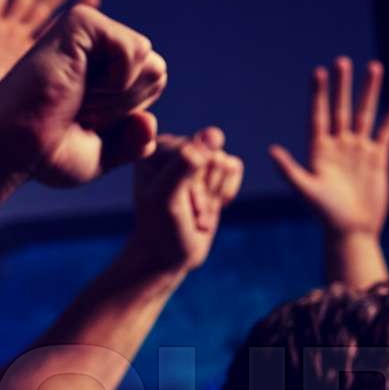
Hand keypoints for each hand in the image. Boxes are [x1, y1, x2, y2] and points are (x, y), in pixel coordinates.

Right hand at [0, 6, 166, 189]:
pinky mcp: (80, 21)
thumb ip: (135, 141)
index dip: (131, 115)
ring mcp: (89, 30)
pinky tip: (81, 84)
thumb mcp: (103, 154)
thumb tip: (150, 122)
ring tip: (78, 98)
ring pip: (148, 59)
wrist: (12, 146)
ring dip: (119, 95)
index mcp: (104, 69)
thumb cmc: (46, 152)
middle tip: (81, 111)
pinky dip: (117, 79)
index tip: (89, 122)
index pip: (156, 83)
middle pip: (157, 70)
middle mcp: (98, 46)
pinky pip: (135, 49)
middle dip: (128, 104)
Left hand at [129, 128, 243, 273]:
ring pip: (224, 161)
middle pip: (210, 155)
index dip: (190, 185)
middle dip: (203, 190)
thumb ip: (185, 165)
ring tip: (195, 209)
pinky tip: (211, 203)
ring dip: (213, 193)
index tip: (174, 205)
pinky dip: (226, 191)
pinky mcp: (212, 168)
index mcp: (154, 149)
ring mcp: (195, 157)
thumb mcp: (167, 199)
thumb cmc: (162, 229)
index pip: (192, 153)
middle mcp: (173, 147)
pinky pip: (234, 166)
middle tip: (186, 210)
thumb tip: (212, 134)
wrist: (170, 255)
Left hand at [269, 57, 388, 238]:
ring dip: (369, 91)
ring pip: (364, 114)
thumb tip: (271, 150)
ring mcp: (358, 150)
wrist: (352, 231)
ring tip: (374, 67)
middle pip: (341, 108)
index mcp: (319, 150)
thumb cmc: (326, 215)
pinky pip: (386, 130)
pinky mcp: (377, 157)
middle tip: (342, 61)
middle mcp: (338, 146)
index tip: (319, 72)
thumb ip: (290, 170)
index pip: (318, 115)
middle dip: (342, 85)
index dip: (319, 94)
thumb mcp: (306, 191)